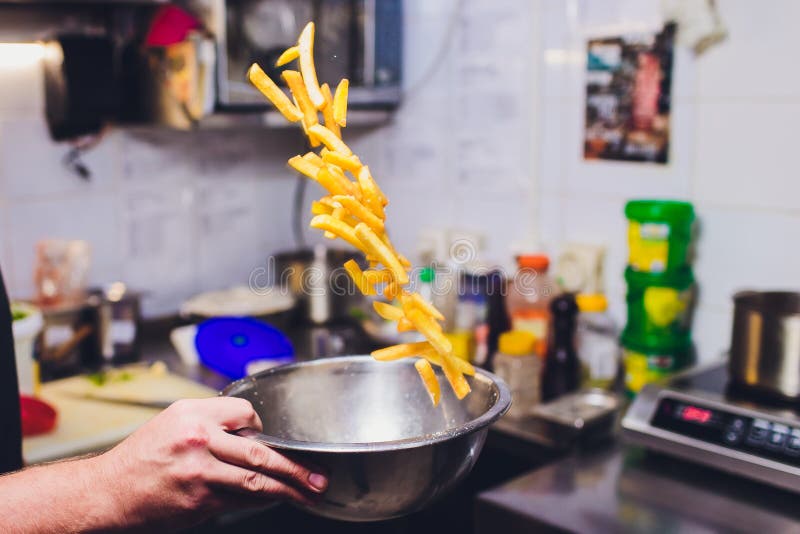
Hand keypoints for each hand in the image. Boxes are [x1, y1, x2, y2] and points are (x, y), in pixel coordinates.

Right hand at [97, 397, 327, 529]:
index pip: (247, 413)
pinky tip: (276, 500)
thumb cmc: (143, 457)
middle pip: (260, 451)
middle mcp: (198, 440)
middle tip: (319, 475)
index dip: (263, 427)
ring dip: (289, 488)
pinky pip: (240, 501)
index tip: (277, 440)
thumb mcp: (174, 422)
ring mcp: (200, 473)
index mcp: (193, 414)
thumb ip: (213, 421)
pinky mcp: (199, 502)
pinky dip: (261, 501)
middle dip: (295, 466)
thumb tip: (254, 430)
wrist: (108, 493)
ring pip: (256, 481)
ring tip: (311, 492)